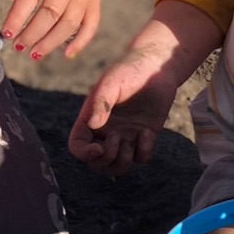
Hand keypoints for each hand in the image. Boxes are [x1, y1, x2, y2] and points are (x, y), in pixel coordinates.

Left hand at [0, 0, 99, 59]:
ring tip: (34, 53)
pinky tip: (66, 54)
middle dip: (33, 34)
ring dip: (51, 42)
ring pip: (69, 23)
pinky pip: (91, 25)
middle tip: (18, 46)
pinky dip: (81, 42)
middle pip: (51, 13)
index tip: (7, 33)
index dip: (18, 17)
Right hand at [68, 52, 179, 174]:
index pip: (77, 146)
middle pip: (96, 163)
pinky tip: (147, 132)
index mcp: (91, 119)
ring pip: (117, 167)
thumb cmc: (128, 70)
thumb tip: (92, 126)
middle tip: (117, 137)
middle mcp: (106, 131)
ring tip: (130, 140)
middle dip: (105, 158)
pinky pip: (141, 158)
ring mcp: (126, 136)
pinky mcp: (145, 136)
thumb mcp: (111, 83)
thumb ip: (101, 103)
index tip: (98, 148)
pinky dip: (143, 151)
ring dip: (123, 161)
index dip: (84, 154)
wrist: (156, 66)